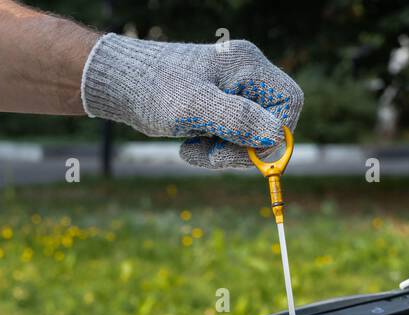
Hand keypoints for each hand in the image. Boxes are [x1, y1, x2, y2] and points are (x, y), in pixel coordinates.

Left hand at [80, 34, 302, 168]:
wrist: (120, 85)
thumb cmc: (152, 91)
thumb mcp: (192, 108)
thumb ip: (236, 120)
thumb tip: (275, 136)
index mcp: (247, 65)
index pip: (288, 102)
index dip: (275, 135)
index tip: (244, 154)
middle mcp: (246, 74)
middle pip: (270, 123)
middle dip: (242, 148)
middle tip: (209, 155)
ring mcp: (234, 90)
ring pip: (249, 136)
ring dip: (223, 152)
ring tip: (191, 146)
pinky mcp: (220, 106)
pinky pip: (231, 138)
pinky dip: (213, 150)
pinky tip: (189, 144)